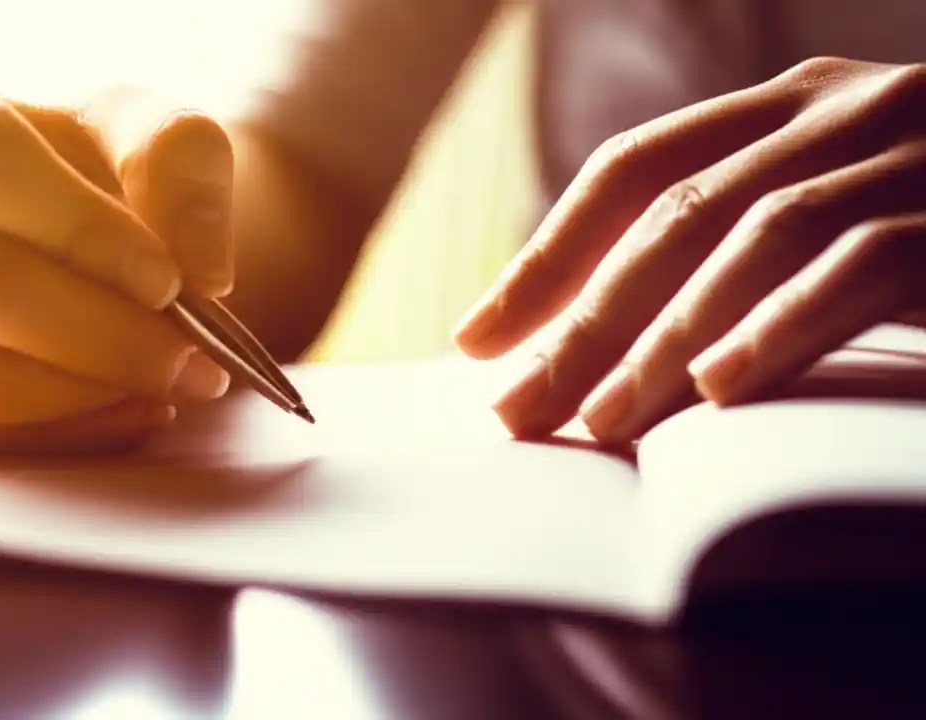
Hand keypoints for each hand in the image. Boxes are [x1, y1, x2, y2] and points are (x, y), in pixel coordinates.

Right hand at [0, 72, 235, 452]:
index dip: (83, 229)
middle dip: (110, 337)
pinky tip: (131, 405)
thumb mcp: (136, 122)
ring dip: (98, 393)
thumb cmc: (78, 160)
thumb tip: (201, 274)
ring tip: (176, 379)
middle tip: (198, 358)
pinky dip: (70, 433)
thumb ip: (177, 159)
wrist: (37, 221)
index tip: (168, 281)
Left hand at [455, 57, 925, 442]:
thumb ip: (733, 242)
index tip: (477, 340)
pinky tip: (718, 388)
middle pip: (668, 217)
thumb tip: (608, 338)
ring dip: (662, 339)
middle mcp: (837, 109)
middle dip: (581, 320)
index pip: (630, 172)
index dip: (544, 257)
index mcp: (786, 105)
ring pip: (749, 240)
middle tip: (516, 410)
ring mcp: (908, 149)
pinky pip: (856, 264)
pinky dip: (782, 326)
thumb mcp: (829, 207)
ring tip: (599, 422)